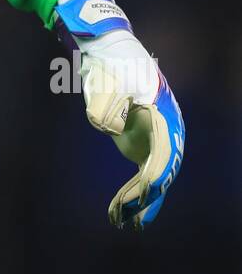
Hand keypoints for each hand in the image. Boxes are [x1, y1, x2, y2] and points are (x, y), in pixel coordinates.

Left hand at [54, 0, 184, 229]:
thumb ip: (107, 106)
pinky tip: (118, 210)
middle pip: (160, 173)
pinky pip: (143, 174)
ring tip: (120, 222)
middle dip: (144, 199)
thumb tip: (112, 128)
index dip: (149, 183)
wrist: (111, 51)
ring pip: (153, 178)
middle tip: (124, 219)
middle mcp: (166, 131)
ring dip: (138, 201)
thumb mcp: (107, 81)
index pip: (161, 157)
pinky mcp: (142, 143)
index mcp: (163, 117)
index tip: (134, 199)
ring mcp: (156, 138)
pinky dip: (132, 192)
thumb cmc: (111, 65)